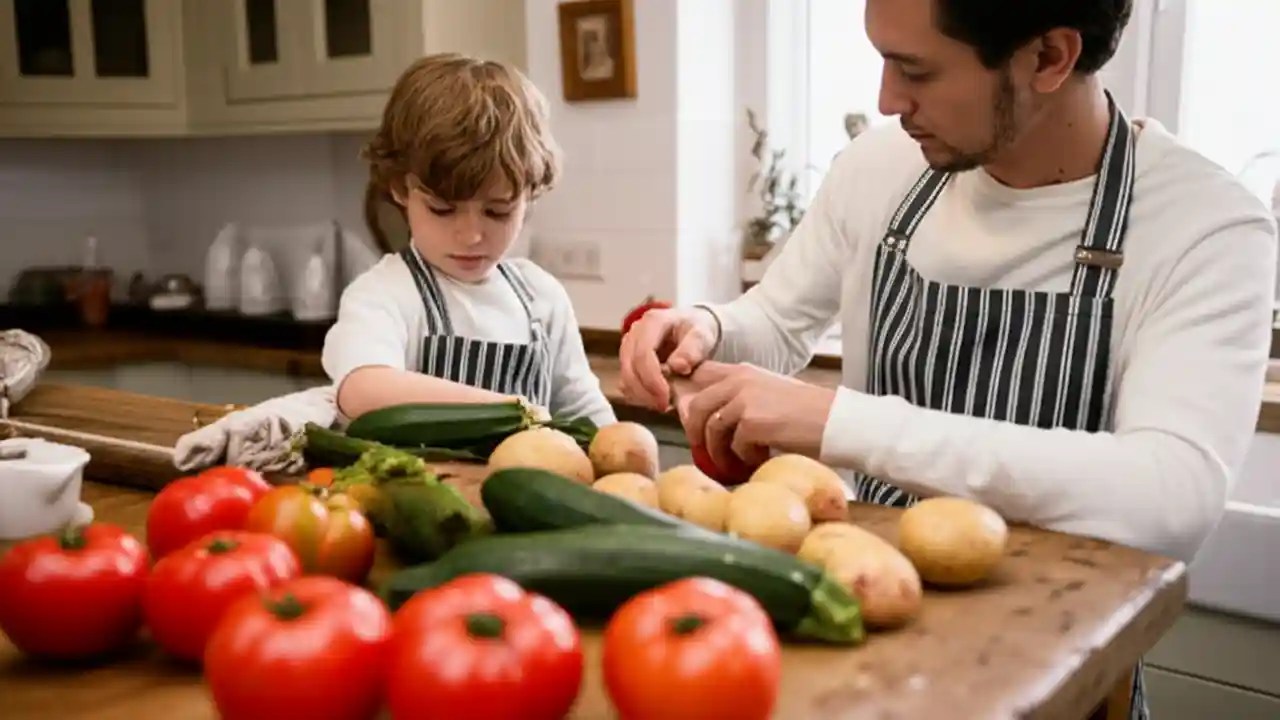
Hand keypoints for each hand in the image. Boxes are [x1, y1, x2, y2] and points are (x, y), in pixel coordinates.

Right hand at [618, 307, 718, 410]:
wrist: (692, 328)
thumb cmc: (697, 330)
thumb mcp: (702, 335)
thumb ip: (693, 348)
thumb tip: (678, 366)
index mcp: (652, 322)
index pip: (643, 353)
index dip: (651, 379)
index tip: (665, 398)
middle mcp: (634, 332)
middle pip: (630, 367)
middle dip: (645, 392)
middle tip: (664, 407)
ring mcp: (628, 347)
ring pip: (625, 377)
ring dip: (641, 396)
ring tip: (663, 404)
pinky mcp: (627, 361)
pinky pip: (626, 383)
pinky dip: (639, 395)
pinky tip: (657, 399)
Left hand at [677, 361, 835, 465]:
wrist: (836, 422)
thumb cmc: (806, 415)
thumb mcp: (767, 396)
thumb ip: (737, 401)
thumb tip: (706, 421)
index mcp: (742, 371)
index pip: (699, 374)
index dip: (686, 394)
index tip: (685, 415)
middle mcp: (739, 380)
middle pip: (695, 405)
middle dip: (695, 433)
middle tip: (705, 451)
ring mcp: (744, 399)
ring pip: (710, 428)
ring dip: (719, 453)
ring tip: (735, 465)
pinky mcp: (752, 421)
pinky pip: (733, 446)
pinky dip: (744, 459)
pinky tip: (760, 461)